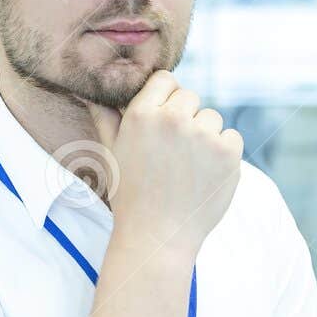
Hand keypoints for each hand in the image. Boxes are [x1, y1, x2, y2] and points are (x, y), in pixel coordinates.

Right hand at [83, 70, 243, 256]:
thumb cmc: (130, 196)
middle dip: (185, 118)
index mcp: (142, 115)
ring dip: (204, 136)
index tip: (162, 123)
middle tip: (172, 153)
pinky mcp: (228, 152)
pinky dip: (223, 153)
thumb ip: (105, 117)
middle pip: (190, 97)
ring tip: (186, 168)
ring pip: (212, 118)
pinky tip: (203, 174)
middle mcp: (173, 119)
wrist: (157, 237)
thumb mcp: (111, 154)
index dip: (165, 99)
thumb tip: (85, 91)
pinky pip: (231, 137)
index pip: (166, 80)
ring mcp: (203, 135)